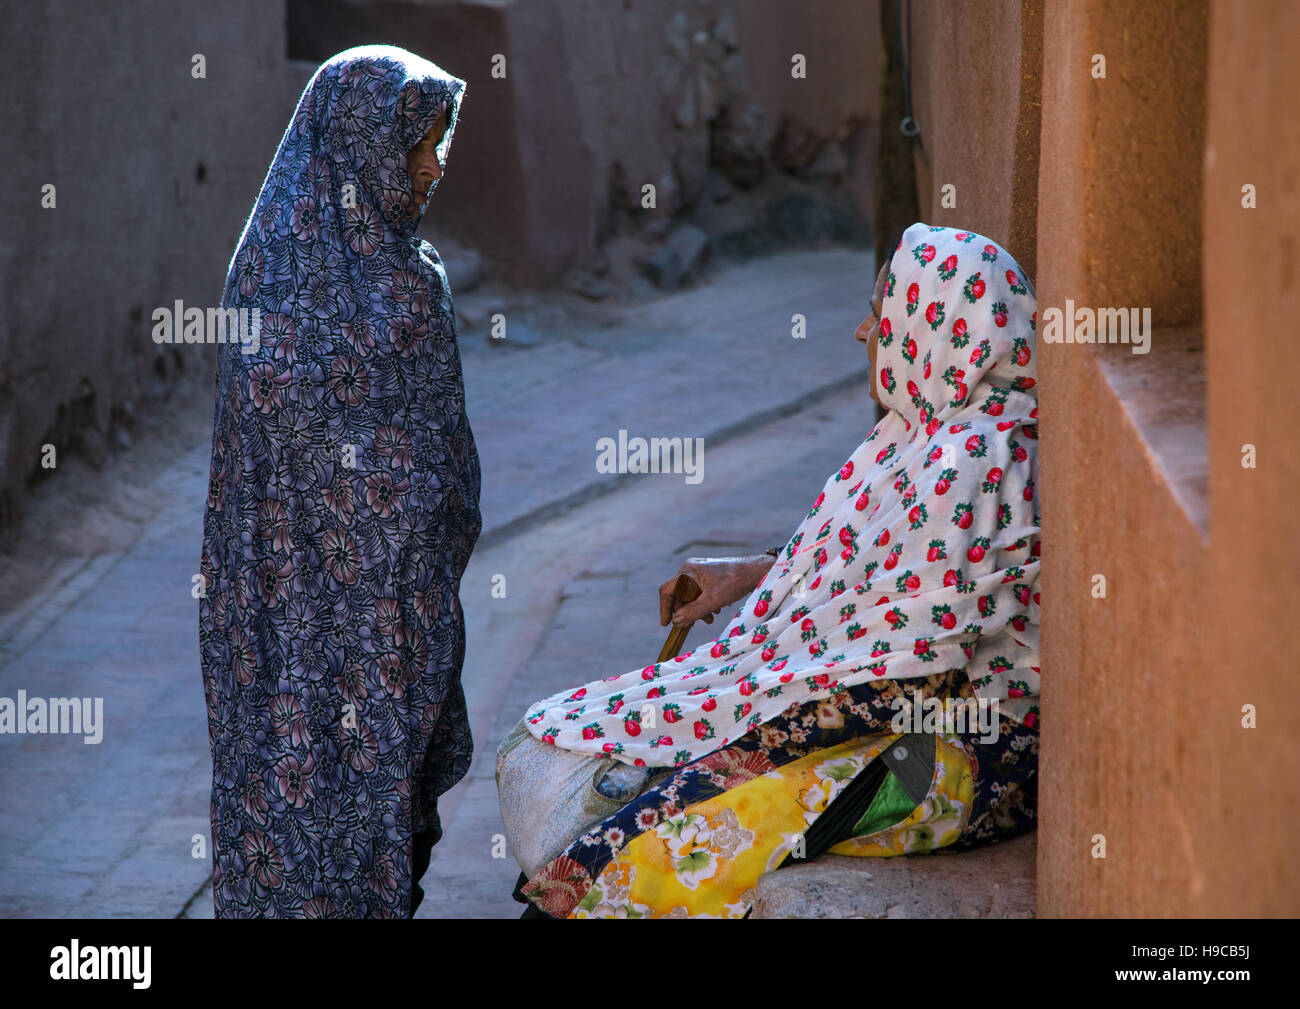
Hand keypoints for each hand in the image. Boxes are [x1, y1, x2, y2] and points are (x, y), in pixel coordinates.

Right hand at [659, 555, 773, 627]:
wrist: (755, 571)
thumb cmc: (734, 583)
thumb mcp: (712, 601)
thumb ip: (693, 612)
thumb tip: (676, 622)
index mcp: (687, 571)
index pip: (666, 590)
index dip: (664, 608)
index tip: (667, 624)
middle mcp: (690, 569)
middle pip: (679, 594)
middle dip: (686, 611)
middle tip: (695, 624)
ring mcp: (699, 571)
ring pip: (690, 594)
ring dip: (697, 609)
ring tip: (710, 618)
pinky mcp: (708, 574)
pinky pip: (699, 591)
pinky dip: (704, 602)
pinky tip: (717, 608)